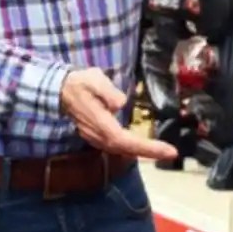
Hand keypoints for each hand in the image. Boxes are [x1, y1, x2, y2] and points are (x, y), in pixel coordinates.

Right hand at [61, 68, 177, 160]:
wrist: (61, 91)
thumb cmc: (80, 83)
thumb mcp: (94, 79)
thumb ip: (107, 91)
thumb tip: (120, 104)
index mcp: (101, 124)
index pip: (125, 140)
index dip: (147, 147)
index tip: (167, 149)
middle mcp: (99, 136)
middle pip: (126, 149)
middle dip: (150, 152)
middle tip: (171, 152)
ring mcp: (97, 138)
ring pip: (122, 150)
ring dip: (142, 152)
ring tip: (162, 151)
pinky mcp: (98, 136)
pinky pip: (118, 146)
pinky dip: (134, 147)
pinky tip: (145, 146)